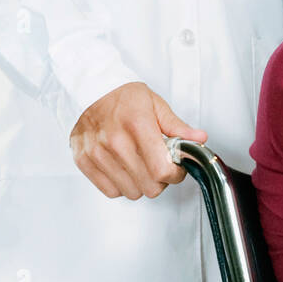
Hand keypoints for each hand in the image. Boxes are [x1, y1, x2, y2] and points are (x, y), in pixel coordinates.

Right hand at [69, 82, 206, 199]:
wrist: (90, 89)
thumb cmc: (124, 97)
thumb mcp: (156, 105)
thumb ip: (178, 126)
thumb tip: (199, 139)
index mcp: (138, 125)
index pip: (162, 169)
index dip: (175, 174)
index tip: (177, 168)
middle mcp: (115, 141)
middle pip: (149, 186)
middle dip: (160, 180)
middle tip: (160, 165)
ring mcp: (97, 153)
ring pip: (131, 192)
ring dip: (141, 183)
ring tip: (141, 165)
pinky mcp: (83, 161)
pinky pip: (110, 191)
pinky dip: (121, 185)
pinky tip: (124, 169)